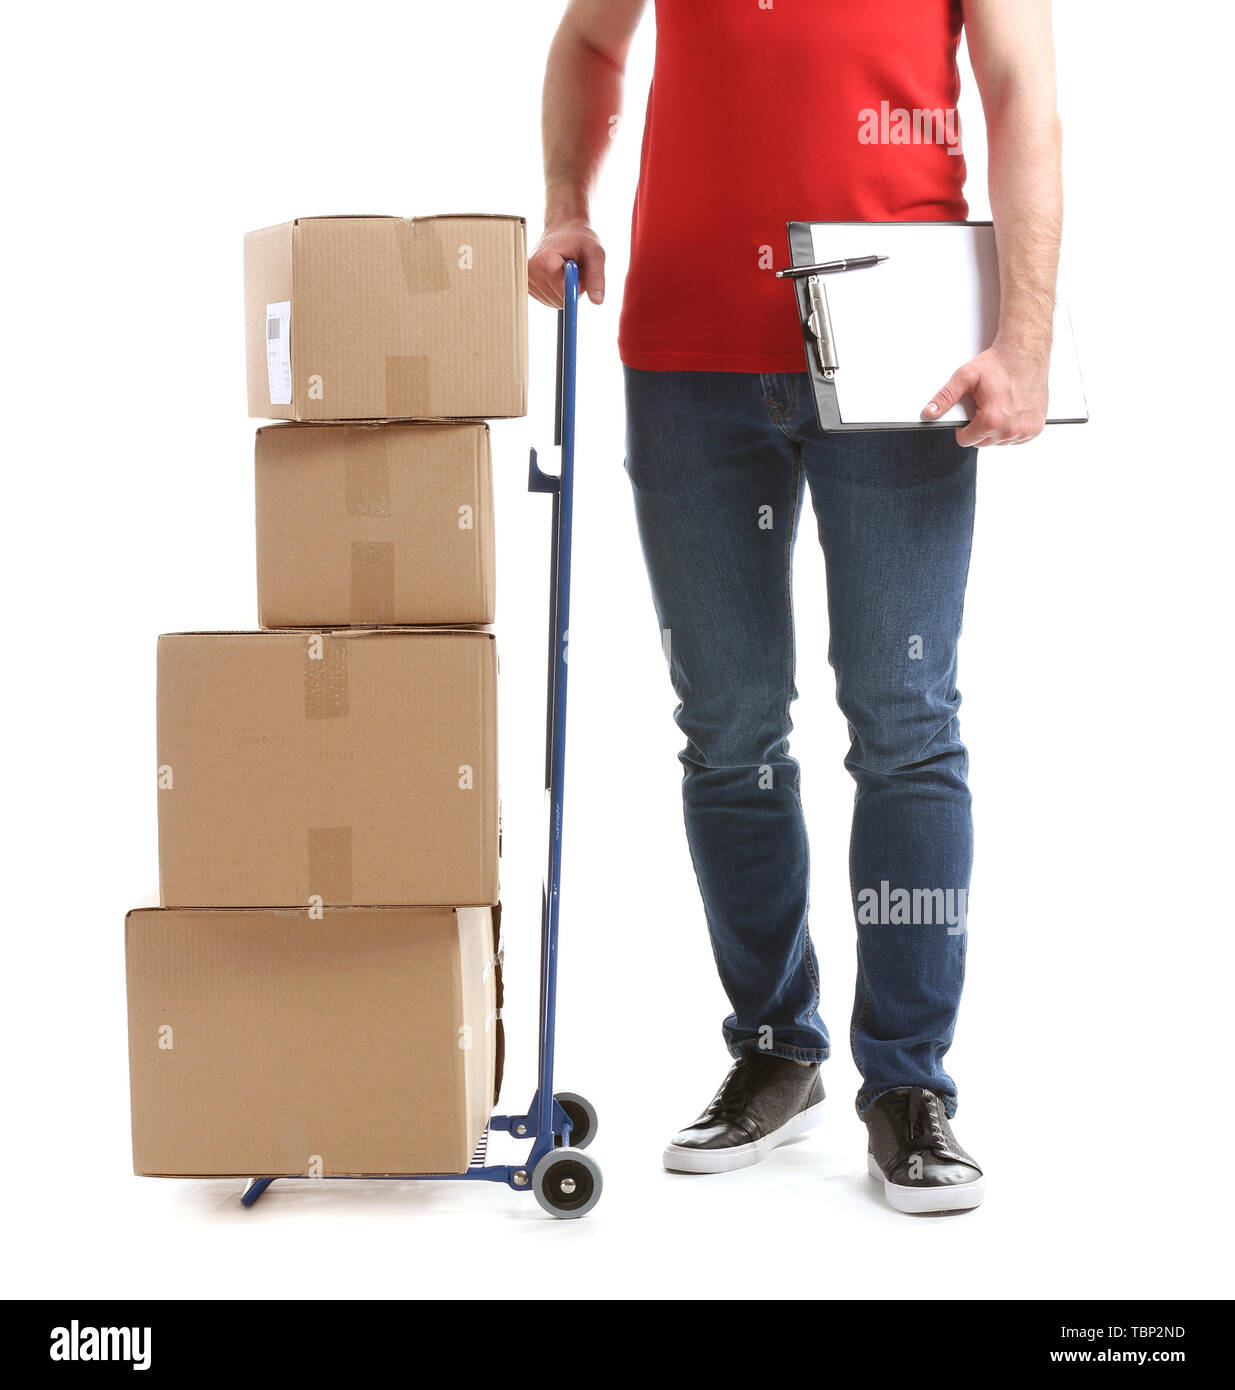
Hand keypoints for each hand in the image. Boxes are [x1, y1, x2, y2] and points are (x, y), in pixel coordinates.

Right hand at [528, 219, 605, 307]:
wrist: (563, 229)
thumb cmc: (579, 238)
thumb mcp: (595, 252)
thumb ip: (596, 276)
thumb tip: (597, 301)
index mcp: (544, 261)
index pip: (565, 291)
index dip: (578, 284)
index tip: (578, 268)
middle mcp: (531, 271)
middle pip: (560, 299)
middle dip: (573, 288)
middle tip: (574, 267)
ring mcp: (528, 280)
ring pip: (555, 302)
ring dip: (567, 291)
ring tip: (565, 270)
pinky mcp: (528, 286)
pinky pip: (549, 301)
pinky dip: (559, 293)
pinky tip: (558, 276)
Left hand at [922, 341, 1050, 446]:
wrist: (1026, 352)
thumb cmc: (998, 363)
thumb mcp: (966, 377)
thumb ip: (945, 397)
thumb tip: (929, 412)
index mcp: (992, 420)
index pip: (965, 441)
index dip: (963, 427)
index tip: (970, 411)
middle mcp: (1011, 429)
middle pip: (982, 442)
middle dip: (979, 427)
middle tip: (985, 405)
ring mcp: (1025, 430)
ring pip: (998, 442)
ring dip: (995, 429)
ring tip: (999, 406)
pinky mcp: (1035, 428)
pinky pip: (1015, 439)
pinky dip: (1010, 428)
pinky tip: (1011, 411)